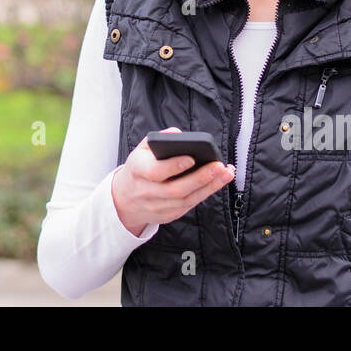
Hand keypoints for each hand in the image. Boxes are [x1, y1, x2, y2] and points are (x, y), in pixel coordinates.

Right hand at [111, 127, 234, 236]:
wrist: (125, 199)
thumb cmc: (139, 169)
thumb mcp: (141, 150)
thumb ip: (158, 139)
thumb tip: (177, 134)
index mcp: (138, 171)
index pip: (155, 172)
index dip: (173, 166)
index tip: (191, 158)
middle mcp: (146, 192)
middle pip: (175, 190)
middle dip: (200, 178)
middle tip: (218, 165)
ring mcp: (157, 207)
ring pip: (186, 200)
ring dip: (209, 187)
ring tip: (225, 173)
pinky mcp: (168, 216)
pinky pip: (189, 206)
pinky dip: (205, 193)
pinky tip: (218, 182)